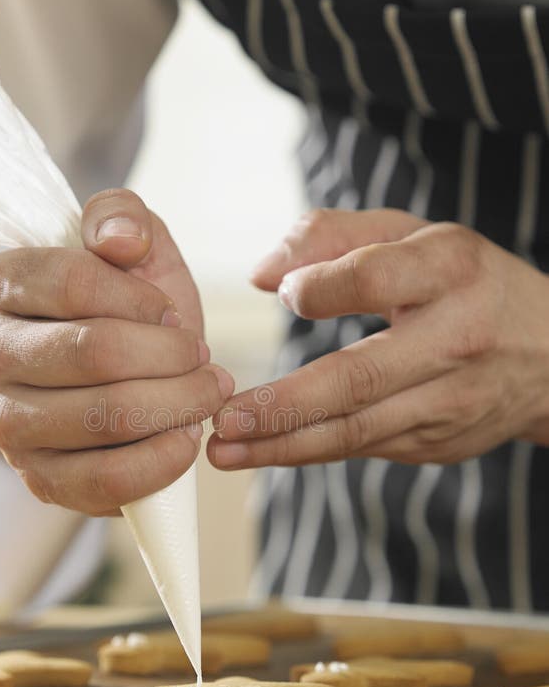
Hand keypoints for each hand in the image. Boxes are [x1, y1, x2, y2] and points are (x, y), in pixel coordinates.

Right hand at [0, 189, 233, 513]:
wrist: (119, 382)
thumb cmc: (125, 311)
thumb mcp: (130, 248)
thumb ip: (123, 216)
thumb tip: (120, 242)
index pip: (75, 284)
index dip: (143, 302)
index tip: (171, 314)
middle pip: (97, 353)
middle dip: (175, 356)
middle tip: (206, 360)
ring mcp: (6, 426)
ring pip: (108, 416)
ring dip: (181, 404)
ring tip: (205, 393)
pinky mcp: (39, 480)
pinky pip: (108, 479)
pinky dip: (164, 460)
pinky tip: (185, 438)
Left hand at [208, 208, 548, 469]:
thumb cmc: (465, 282)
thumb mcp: (414, 235)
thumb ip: (333, 237)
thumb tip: (262, 276)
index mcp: (450, 271)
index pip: (375, 277)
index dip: (322, 288)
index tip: (285, 295)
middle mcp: (454, 339)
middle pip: (360, 378)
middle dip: (284, 405)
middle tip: (222, 418)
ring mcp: (449, 400)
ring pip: (356, 429)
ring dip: (282, 445)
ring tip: (222, 450)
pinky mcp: (436, 441)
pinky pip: (362, 446)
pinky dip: (307, 451)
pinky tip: (262, 451)